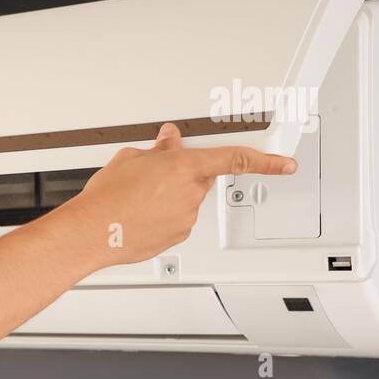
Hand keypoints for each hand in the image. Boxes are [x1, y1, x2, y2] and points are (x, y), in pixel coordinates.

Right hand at [62, 122, 297, 267]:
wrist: (93, 231)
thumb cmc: (108, 197)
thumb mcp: (130, 159)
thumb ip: (157, 150)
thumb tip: (167, 142)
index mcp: (185, 166)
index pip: (236, 159)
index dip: (267, 161)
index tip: (285, 164)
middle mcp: (191, 192)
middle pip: (199, 178)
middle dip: (182, 175)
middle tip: (154, 176)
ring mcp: (185, 217)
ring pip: (185, 200)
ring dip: (167, 197)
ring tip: (136, 199)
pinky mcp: (176, 236)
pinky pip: (175, 220)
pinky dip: (160, 217)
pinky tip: (138, 215)